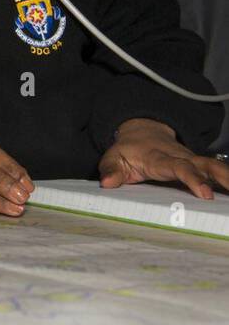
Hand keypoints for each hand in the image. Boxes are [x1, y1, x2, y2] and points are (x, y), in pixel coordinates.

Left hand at [99, 118, 228, 199]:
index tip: (205, 194)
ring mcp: (191, 159)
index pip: (178, 167)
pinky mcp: (198, 164)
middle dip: (221, 177)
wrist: (140, 131)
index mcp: (158, 157)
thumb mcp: (112, 158)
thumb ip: (110, 170)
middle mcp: (179, 156)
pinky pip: (216, 170)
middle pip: (204, 164)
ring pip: (214, 165)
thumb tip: (107, 183)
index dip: (192, 178)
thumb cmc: (127, 150)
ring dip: (228, 177)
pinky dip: (226, 179)